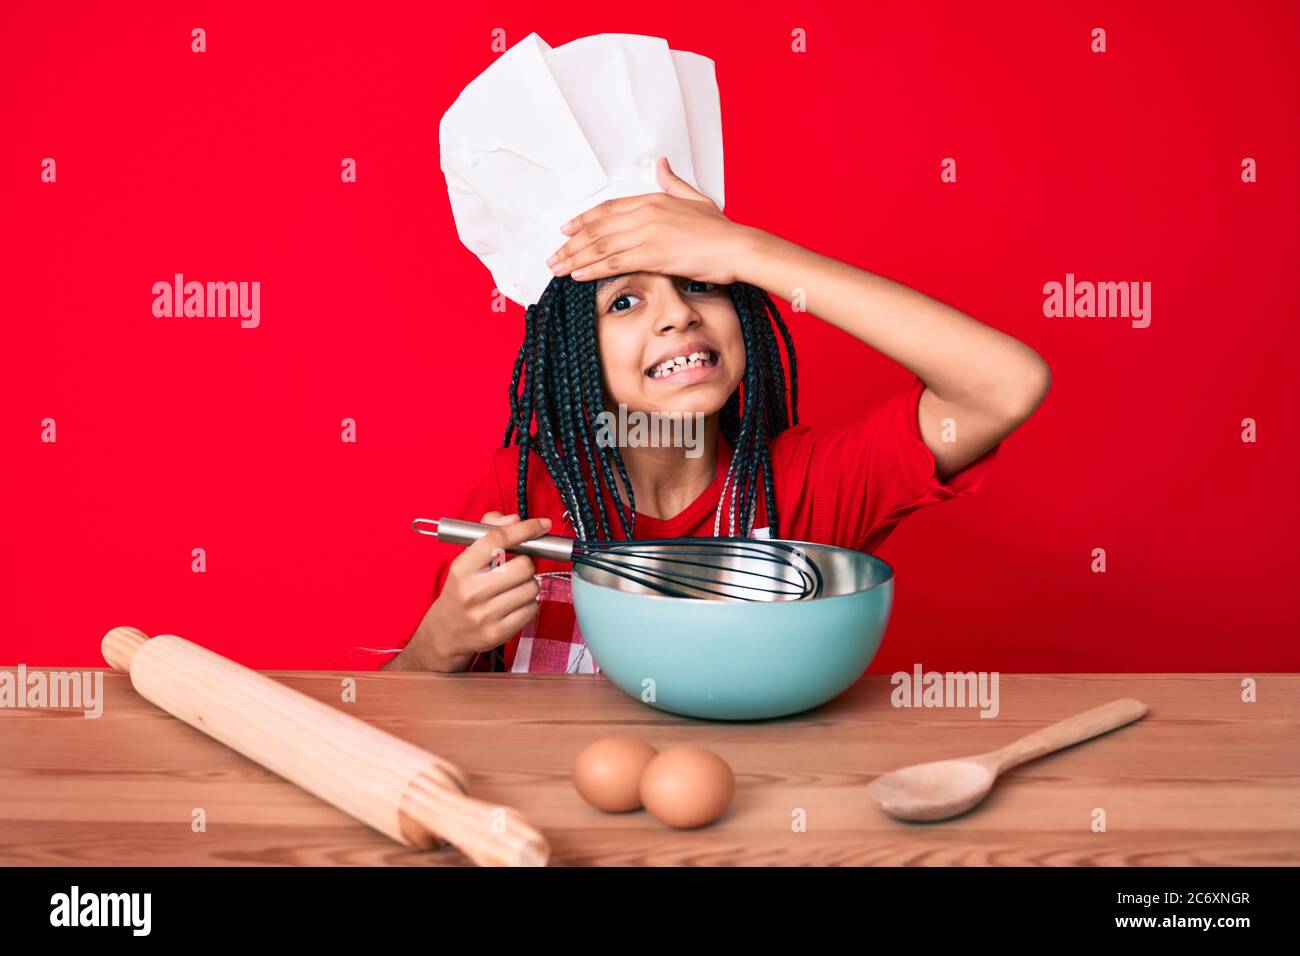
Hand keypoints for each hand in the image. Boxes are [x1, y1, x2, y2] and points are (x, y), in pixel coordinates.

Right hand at [411, 512, 547, 671]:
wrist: (446, 633)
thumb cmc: (461, 590)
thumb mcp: (466, 560)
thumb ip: (489, 532)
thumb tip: (515, 519)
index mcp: (461, 568)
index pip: (497, 540)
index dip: (525, 529)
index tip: (542, 525)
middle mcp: (472, 591)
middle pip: (523, 565)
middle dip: (527, 563)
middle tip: (517, 568)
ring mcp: (485, 615)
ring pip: (532, 587)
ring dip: (529, 584)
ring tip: (513, 588)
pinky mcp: (499, 633)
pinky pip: (533, 608)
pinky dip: (529, 603)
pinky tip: (514, 603)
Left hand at [546, 156, 753, 285]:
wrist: (736, 247)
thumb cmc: (720, 230)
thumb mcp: (695, 198)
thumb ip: (673, 182)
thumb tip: (661, 164)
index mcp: (653, 199)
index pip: (608, 208)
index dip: (584, 219)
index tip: (567, 229)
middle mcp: (645, 214)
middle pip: (598, 228)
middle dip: (572, 243)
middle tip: (554, 255)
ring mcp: (647, 234)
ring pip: (601, 246)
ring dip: (576, 258)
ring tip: (559, 268)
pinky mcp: (652, 255)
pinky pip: (614, 262)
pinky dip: (592, 268)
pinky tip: (578, 275)